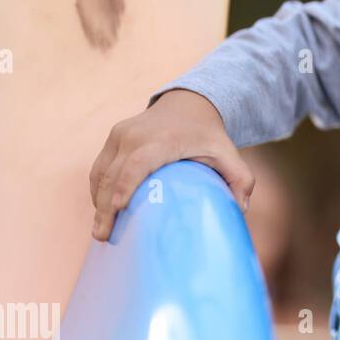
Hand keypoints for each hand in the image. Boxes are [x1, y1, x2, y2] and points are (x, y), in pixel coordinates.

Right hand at [89, 88, 254, 241]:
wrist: (188, 103)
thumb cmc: (208, 134)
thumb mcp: (228, 152)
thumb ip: (240, 178)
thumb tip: (241, 209)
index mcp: (163, 140)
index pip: (139, 163)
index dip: (126, 185)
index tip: (118, 209)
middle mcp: (136, 135)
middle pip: (114, 173)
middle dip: (105, 206)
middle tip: (102, 236)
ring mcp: (121, 134)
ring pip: (102, 172)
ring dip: (98, 202)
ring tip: (100, 230)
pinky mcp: (113, 137)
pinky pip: (100, 167)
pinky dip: (98, 189)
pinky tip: (103, 211)